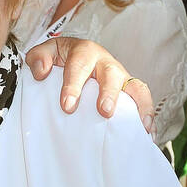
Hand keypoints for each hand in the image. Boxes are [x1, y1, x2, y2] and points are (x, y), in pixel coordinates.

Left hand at [26, 36, 154, 131]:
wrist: (76, 57)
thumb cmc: (61, 60)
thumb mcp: (46, 53)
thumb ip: (38, 58)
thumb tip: (41, 72)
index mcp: (84, 52)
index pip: (79, 66)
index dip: (73, 86)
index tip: (67, 106)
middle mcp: (106, 63)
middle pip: (111, 74)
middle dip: (109, 93)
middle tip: (104, 111)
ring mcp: (121, 77)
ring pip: (134, 86)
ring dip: (139, 105)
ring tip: (140, 125)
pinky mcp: (129, 91)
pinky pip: (143, 100)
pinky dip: (147, 116)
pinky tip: (149, 133)